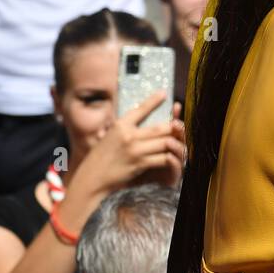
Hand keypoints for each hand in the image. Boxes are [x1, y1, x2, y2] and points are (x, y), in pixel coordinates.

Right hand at [69, 93, 185, 197]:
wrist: (91, 178)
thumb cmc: (100, 157)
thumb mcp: (107, 136)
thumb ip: (122, 128)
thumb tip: (135, 116)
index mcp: (120, 125)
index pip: (140, 109)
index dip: (154, 101)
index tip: (164, 93)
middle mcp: (128, 135)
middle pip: (161, 127)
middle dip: (175, 128)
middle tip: (182, 127)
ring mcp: (135, 150)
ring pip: (165, 142)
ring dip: (176, 144)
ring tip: (181, 144)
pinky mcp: (140, 164)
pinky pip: (163, 158)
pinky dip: (171, 159)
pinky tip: (174, 158)